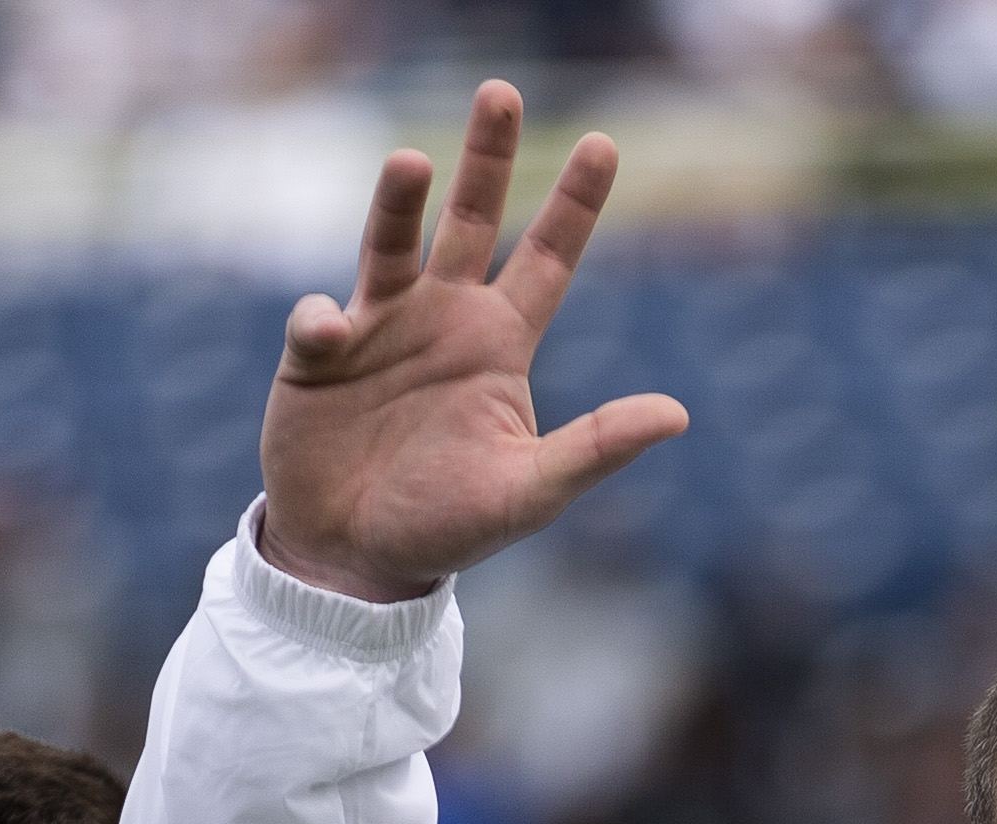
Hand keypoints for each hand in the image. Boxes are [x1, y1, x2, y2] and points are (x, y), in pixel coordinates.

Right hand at [259, 82, 688, 603]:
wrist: (356, 557)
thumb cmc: (447, 524)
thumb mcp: (531, 492)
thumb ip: (596, 449)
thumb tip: (678, 415)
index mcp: (501, 344)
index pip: (549, 260)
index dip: (575, 205)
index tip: (605, 144)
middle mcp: (444, 318)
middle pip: (474, 220)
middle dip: (488, 158)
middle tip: (502, 93)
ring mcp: (380, 326)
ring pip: (393, 242)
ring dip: (398, 201)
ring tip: (411, 161)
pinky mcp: (318, 353)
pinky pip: (322, 319)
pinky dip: (324, 319)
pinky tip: (330, 335)